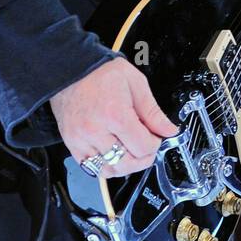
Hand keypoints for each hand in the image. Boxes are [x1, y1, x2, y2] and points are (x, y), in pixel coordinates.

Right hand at [50, 58, 178, 177]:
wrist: (71, 70)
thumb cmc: (100, 73)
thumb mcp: (135, 83)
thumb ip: (153, 111)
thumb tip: (168, 130)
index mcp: (114, 114)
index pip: (143, 147)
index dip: (155, 144)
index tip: (155, 137)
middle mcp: (96, 130)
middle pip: (128, 163)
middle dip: (143, 157)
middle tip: (146, 145)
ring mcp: (81, 140)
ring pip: (110, 170)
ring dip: (125, 166)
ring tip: (130, 151)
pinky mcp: (72, 144)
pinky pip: (92, 168)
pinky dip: (106, 166)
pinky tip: (113, 154)